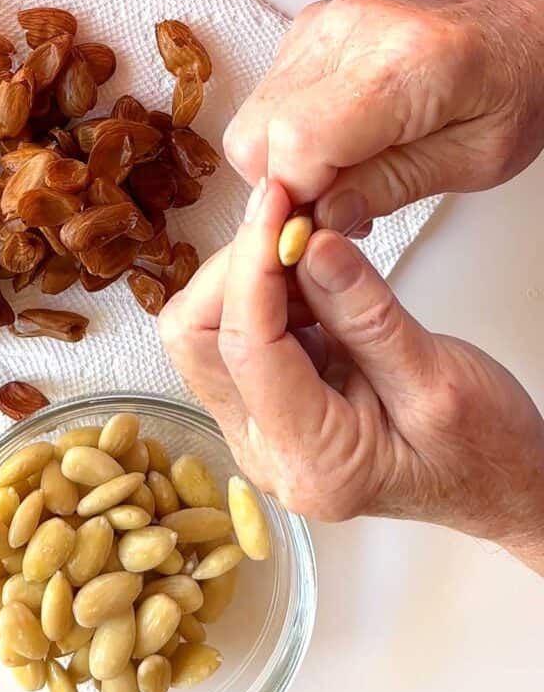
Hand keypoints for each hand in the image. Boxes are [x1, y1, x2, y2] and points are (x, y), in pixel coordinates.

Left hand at [158, 180, 543, 574]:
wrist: (494, 485)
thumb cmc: (479, 452)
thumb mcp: (438, 378)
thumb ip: (366, 313)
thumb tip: (312, 244)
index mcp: (310, 459)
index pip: (246, 348)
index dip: (253, 265)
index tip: (278, 206)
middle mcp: (265, 452)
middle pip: (197, 341)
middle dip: (234, 270)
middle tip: (288, 220)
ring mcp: (259, 430)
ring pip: (204, 334)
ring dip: (247, 277)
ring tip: (308, 246)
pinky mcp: (267, 406)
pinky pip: (237, 336)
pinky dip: (264, 292)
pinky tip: (307, 275)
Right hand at [223, 0, 543, 232]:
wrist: (518, 25)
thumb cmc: (513, 86)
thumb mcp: (476, 161)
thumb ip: (391, 188)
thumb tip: (320, 221)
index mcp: (406, 62)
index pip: (299, 141)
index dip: (296, 198)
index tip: (316, 229)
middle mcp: (349, 32)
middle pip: (257, 134)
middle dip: (284, 188)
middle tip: (337, 206)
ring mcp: (320, 27)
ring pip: (249, 125)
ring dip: (284, 166)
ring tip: (346, 173)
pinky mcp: (304, 32)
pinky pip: (262, 106)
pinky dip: (287, 141)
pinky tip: (337, 145)